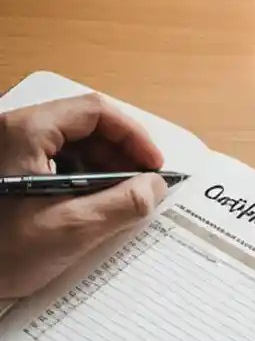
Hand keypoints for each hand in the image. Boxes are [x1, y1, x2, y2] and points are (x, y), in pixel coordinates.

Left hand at [0, 93, 167, 298]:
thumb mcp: (71, 229)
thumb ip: (123, 204)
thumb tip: (154, 187)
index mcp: (25, 132)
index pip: (94, 112)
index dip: (133, 136)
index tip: (153, 167)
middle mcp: (11, 131)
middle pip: (82, 125)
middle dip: (119, 155)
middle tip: (141, 187)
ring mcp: (5, 150)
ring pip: (68, 144)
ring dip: (101, 168)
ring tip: (118, 202)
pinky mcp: (4, 170)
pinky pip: (51, 162)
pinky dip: (78, 179)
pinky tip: (89, 207)